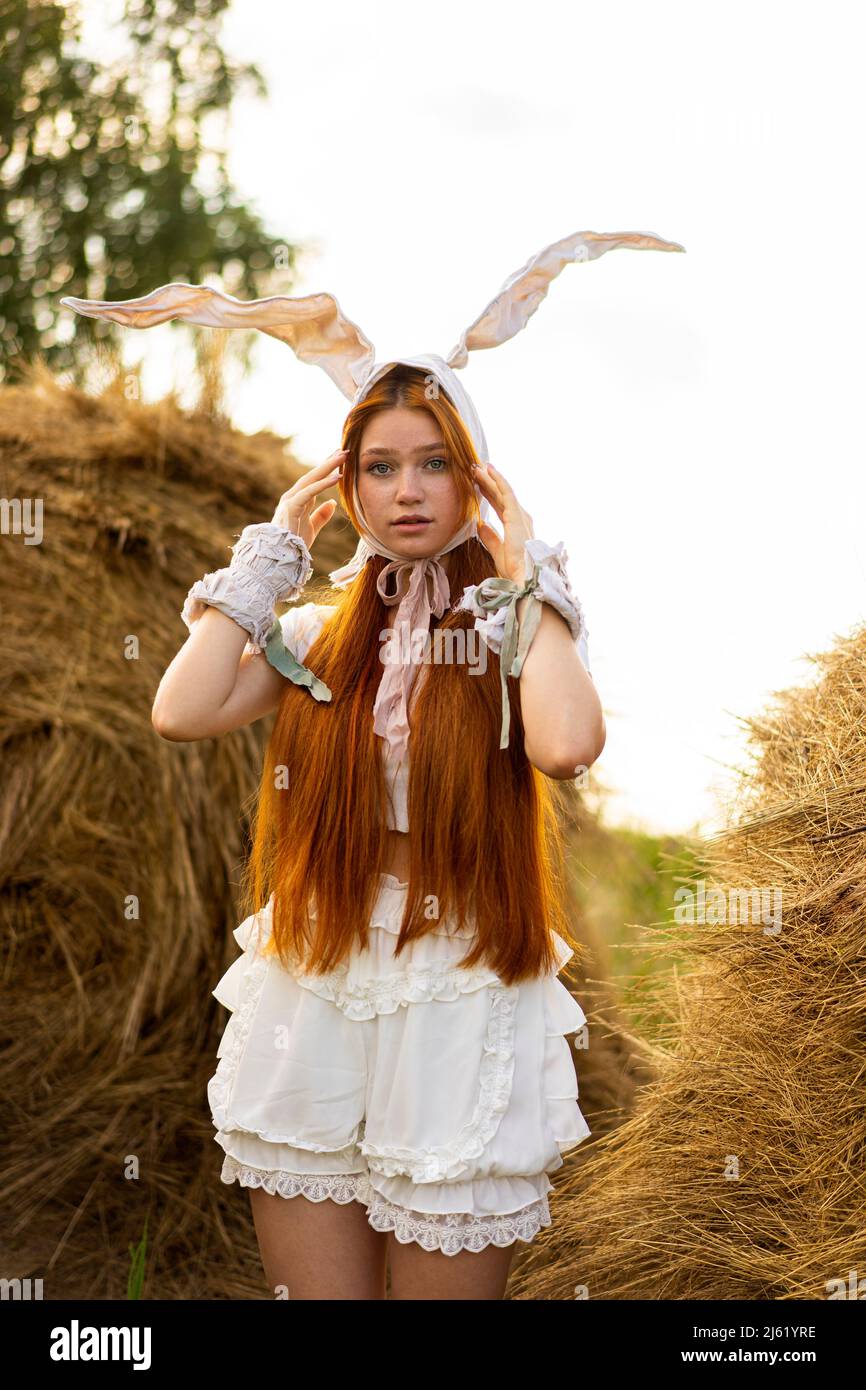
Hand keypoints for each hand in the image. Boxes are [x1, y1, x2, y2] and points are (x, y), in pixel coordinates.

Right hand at [271, 449, 345, 548]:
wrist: (280, 559)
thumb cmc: (294, 545)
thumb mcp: (312, 528)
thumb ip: (321, 515)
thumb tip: (332, 502)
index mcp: (297, 501)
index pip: (313, 481)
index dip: (326, 470)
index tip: (339, 458)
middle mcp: (292, 497)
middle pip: (313, 476)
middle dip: (328, 463)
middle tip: (344, 450)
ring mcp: (290, 501)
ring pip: (311, 479)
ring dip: (328, 467)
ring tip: (343, 456)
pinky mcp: (291, 508)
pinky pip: (309, 492)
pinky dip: (323, 484)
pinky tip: (336, 477)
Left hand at [472, 461, 534, 582]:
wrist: (523, 578)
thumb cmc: (514, 570)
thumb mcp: (497, 551)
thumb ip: (490, 538)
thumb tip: (480, 525)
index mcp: (517, 527)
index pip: (501, 506)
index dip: (490, 494)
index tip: (478, 484)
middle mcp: (521, 519)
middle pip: (502, 496)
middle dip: (488, 482)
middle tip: (476, 469)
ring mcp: (520, 516)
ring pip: (503, 491)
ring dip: (490, 478)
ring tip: (478, 466)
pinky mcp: (516, 516)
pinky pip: (506, 493)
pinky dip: (497, 480)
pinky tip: (489, 470)